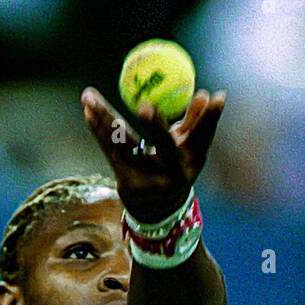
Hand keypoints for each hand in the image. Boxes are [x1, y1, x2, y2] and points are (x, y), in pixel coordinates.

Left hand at [80, 85, 226, 222]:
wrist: (157, 211)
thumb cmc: (174, 169)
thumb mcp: (188, 151)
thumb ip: (195, 122)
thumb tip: (206, 93)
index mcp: (192, 163)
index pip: (203, 136)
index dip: (210, 118)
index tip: (215, 95)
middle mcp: (173, 174)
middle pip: (164, 145)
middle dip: (156, 126)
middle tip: (145, 106)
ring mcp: (148, 180)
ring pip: (126, 145)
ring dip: (106, 118)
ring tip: (90, 97)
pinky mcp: (126, 182)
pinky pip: (109, 150)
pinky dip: (98, 128)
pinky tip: (88, 110)